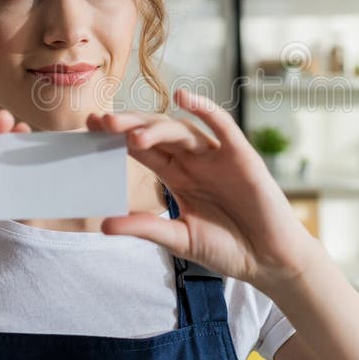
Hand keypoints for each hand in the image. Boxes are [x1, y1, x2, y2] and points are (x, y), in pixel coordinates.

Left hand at [87, 89, 318, 295]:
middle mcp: (195, 160)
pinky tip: (185, 98)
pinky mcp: (242, 156)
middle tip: (100, 123)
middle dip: (129, 126)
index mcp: (178, 176)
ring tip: (133, 134)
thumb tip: (103, 225)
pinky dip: (205, 109)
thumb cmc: (228, 248)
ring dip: (156, 127)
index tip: (88, 129)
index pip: (142, 150)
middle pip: (157, 134)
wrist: (269, 261)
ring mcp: (218, 156)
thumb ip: (145, 228)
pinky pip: (222, 126)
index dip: (117, 138)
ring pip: (182, 130)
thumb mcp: (180, 240)